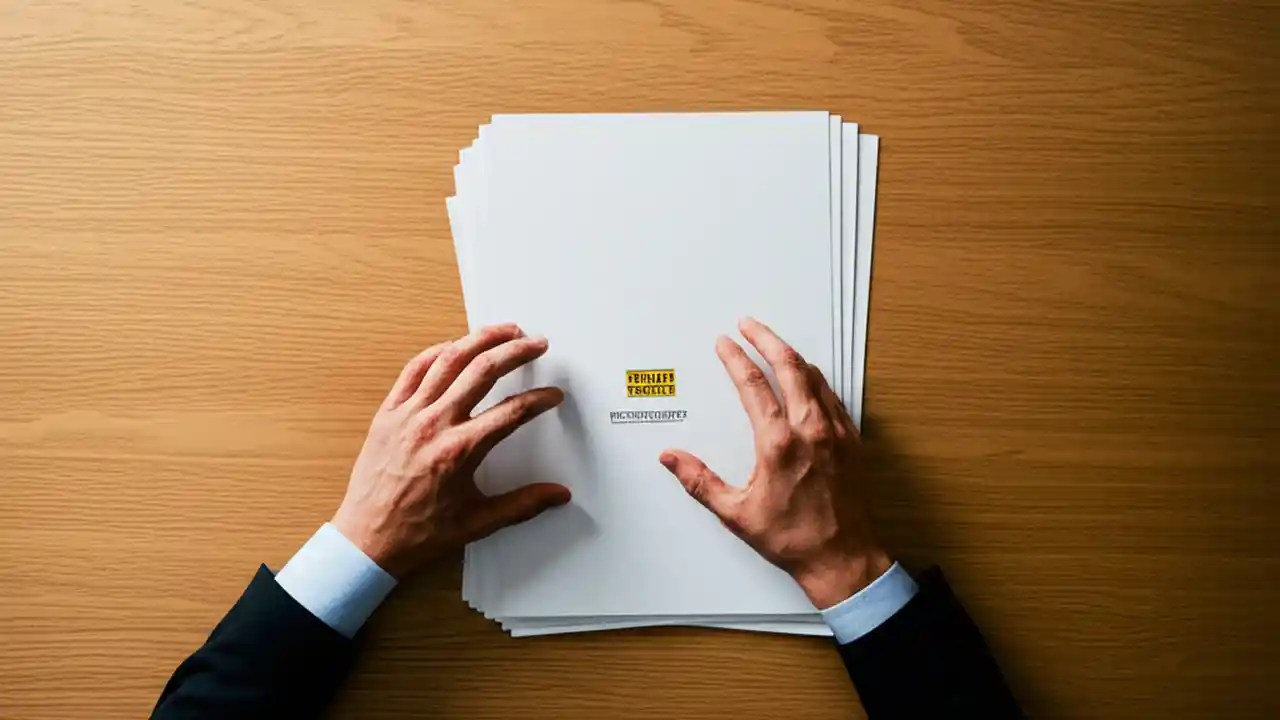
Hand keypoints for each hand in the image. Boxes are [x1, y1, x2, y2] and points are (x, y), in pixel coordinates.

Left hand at [332, 323, 570, 577]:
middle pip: (483, 371)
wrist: (367, 539)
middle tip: (537, 343)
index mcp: (459, 451)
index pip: (512, 412)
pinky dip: (437, 352)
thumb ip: (523, 505)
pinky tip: (455, 345)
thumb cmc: (419, 532)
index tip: (553, 395)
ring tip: (504, 330)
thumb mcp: (478, 523)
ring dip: (480, 339)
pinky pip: (414, 370)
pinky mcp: (388, 412)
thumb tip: (559, 495)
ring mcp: (408, 414)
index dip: (539, 400)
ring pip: (448, 360)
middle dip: (516, 352)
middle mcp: (434, 425)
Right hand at [659, 317, 890, 608]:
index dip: (736, 358)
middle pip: (789, 366)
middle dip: (766, 339)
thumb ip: (699, 481)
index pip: (753, 386)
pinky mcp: (852, 441)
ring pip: (814, 377)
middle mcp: (810, 430)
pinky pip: (833, 397)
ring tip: (774, 344)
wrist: (844, 559)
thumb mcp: (736, 513)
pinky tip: (808, 378)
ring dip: (792, 356)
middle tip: (749, 324)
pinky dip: (816, 379)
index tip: (724, 343)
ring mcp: (836, 433)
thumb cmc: (793, 539)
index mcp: (779, 444)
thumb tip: (670, 458)